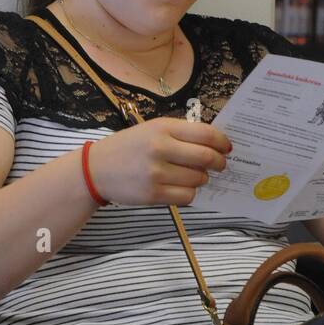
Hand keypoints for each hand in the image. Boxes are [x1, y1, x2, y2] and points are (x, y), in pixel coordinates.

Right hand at [87, 116, 232, 206]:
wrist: (95, 169)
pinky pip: (187, 197)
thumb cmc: (128, 147)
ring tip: (193, 175)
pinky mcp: (153, 194)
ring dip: (202, 178)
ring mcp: (156, 173)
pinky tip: (181, 187)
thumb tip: (214, 144)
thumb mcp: (151, 130)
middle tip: (221, 165)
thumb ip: (180, 134)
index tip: (227, 147)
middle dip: (219, 163)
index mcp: (162, 127)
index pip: (205, 133)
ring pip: (198, 179)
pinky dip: (189, 193)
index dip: (222, 142)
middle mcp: (160, 148)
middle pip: (206, 158)